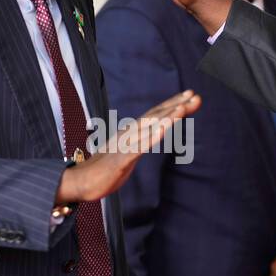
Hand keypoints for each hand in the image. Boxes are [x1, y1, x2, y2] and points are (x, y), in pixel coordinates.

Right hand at [55, 90, 201, 204]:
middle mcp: (128, 134)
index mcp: (131, 132)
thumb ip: (142, 141)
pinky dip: (150, 138)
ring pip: (148, 129)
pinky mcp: (120, 160)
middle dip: (175, 105)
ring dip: (166, 118)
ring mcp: (124, 146)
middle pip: (155, 116)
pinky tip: (163, 131)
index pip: (155, 114)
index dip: (173, 103)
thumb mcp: (129, 152)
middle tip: (195, 96)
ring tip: (183, 108)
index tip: (191, 94)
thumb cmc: (105, 169)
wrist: (81, 182)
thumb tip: (156, 132)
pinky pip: (137, 148)